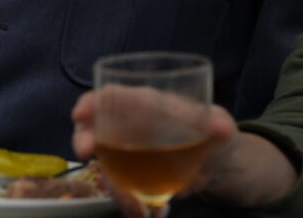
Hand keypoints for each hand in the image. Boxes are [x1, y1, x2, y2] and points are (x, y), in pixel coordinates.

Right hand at [71, 87, 238, 213]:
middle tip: (84, 153)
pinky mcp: (133, 176)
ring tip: (131, 203)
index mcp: (148, 104)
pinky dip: (125, 200)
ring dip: (111, 183)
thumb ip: (219, 125)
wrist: (217, 164)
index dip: (92, 101)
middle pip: (95, 125)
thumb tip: (221, 128)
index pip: (112, 95)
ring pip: (104, 162)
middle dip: (83, 137)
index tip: (81, 115)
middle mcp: (131, 125)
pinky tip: (139, 210)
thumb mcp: (219, 125)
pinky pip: (119, 186)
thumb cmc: (212, 131)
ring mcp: (128, 151)